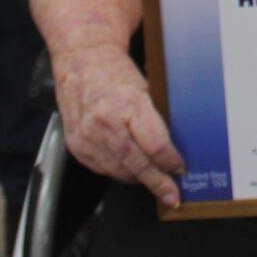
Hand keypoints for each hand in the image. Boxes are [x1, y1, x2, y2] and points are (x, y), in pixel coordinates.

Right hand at [52, 44, 185, 208]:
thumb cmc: (116, 72)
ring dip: (138, 179)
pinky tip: (130, 169)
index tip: (180, 169)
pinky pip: (101, 168)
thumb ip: (155, 119)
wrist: (81, 61)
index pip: (155, 145)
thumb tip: (174, 147)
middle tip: (172, 195)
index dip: (170, 161)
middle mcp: (105, 123)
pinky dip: (118, 171)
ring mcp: (87, 137)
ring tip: (154, 181)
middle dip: (157, 182)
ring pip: (119, 171)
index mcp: (128, 104)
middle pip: (137, 164)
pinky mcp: (76, 145)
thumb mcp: (145, 88)